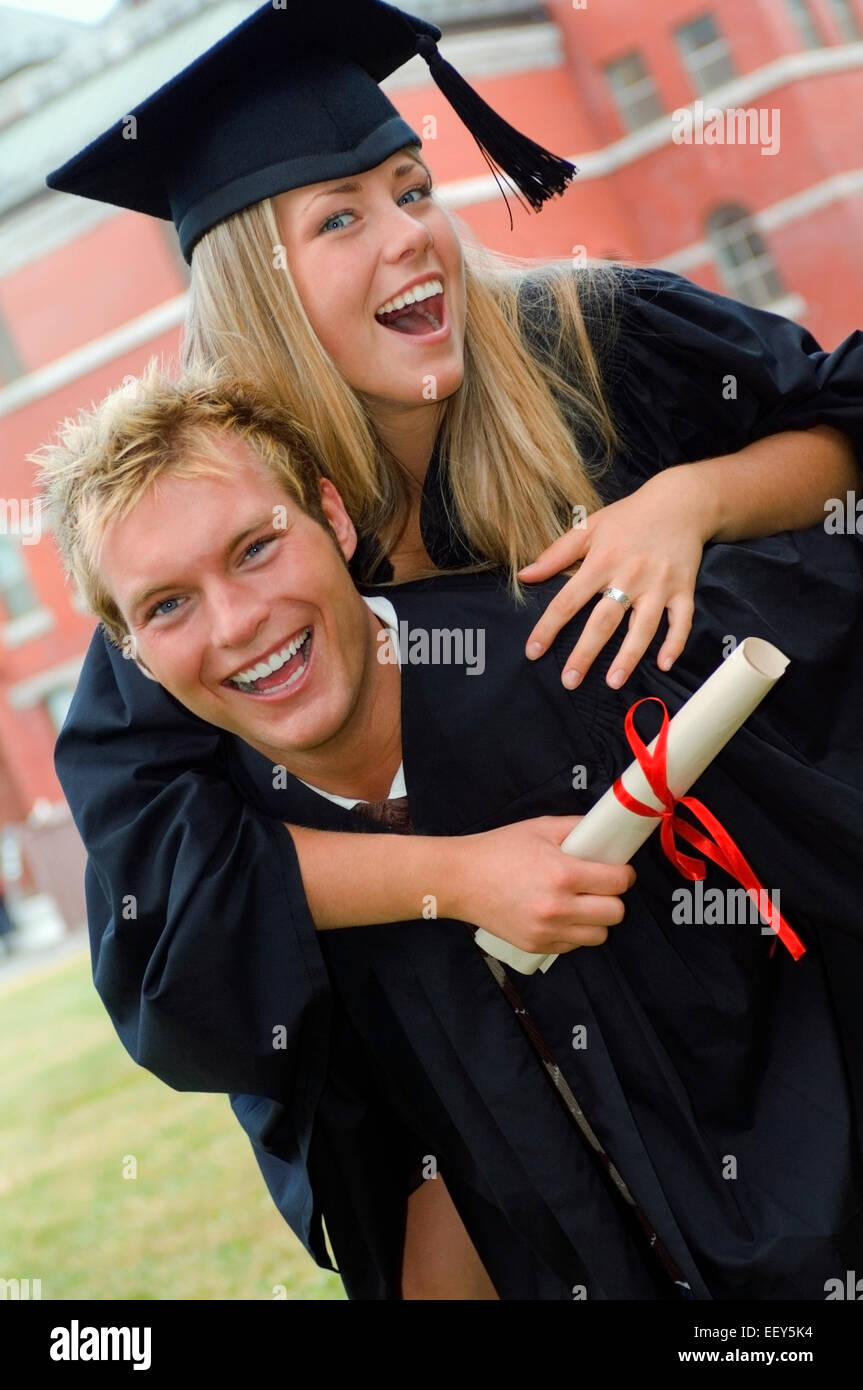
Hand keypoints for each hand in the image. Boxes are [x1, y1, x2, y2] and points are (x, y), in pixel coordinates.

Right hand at [444, 816, 635, 954]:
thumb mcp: (540, 828)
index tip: (618, 871)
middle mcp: (557, 907)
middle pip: (616, 913)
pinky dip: (574, 932)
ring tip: (582, 904)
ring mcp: (546, 930)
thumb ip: (577, 829)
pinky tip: (560, 915)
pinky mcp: (536, 946)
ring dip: (596, 919)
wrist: (460, 879)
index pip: (618, 882)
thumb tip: (606, 831)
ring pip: (600, 935)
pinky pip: (574, 946)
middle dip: (612, 898)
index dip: (623, 874)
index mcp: (562, 874)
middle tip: (599, 887)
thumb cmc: (498, 850)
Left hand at [519, 468, 713, 688]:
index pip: (568, 600)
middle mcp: (630, 576)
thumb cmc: (629, 517)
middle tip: (570, 681)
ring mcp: (659, 585)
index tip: (533, 651)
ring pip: (643, 627)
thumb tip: (524, 576)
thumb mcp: (589, 528)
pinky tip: (663, 665)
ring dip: (629, 656)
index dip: (548, 627)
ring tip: (613, 682)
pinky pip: (681, 621)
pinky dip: (675, 643)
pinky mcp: (684, 589)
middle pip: (604, 621)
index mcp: (601, 561)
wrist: (680, 503)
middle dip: (585, 653)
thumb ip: (555, 554)